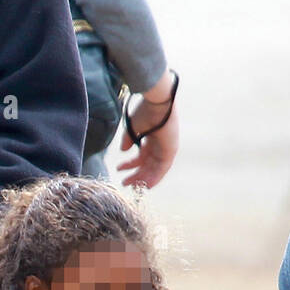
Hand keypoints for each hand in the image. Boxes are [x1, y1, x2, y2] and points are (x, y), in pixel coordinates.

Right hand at [119, 70, 178, 188]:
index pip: (141, 157)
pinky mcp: (170, 152)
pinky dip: (155, 178)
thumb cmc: (146, 110)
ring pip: (154, 170)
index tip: (119, 169)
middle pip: (147, 166)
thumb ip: (128, 140)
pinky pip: (162, 169)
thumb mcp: (133, 128)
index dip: (130, 165)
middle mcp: (159, 146)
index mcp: (151, 139)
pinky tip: (145, 185)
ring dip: (144, 179)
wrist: (158, 103)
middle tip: (124, 183)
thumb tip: (123, 150)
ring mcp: (166, 150)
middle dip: (136, 175)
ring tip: (133, 186)